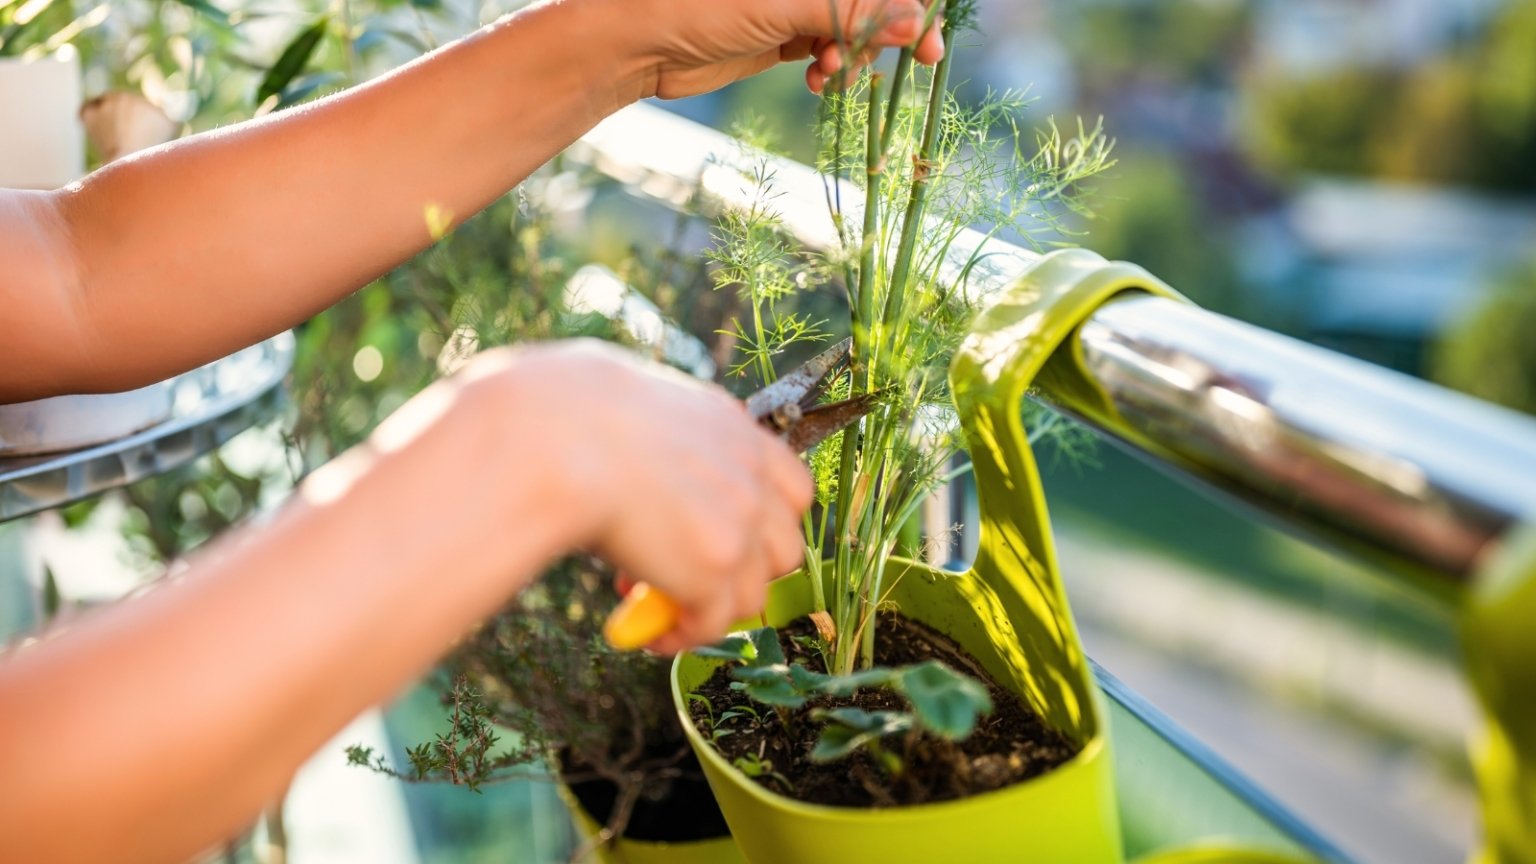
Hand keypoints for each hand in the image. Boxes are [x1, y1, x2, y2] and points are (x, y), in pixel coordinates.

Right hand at [482, 340, 814, 650]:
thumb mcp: (635, 415)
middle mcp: (750, 475)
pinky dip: (683, 636)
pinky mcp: (714, 569)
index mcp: (731, 428)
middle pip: (784, 548)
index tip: (725, 538)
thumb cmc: (564, 416)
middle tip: (684, 574)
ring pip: (753, 594)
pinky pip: (714, 624)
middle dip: (742, 571)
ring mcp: (740, 523)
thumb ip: (661, 450)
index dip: (763, 524)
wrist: (554, 438)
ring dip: (710, 608)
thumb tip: (636, 473)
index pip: (791, 488)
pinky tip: (649, 635)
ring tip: (656, 604)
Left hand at [620, 0, 945, 99]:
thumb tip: (917, 23)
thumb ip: (851, 12)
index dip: (910, 6)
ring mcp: (794, 2)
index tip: (930, 42)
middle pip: (871, 0)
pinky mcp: (782, 32)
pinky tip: (819, 81)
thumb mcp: (786, 6)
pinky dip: (833, 67)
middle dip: (886, 30)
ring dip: (855, 54)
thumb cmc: (701, 5)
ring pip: (853, 27)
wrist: (640, 41)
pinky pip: (829, 47)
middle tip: (906, 62)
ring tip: (830, 72)